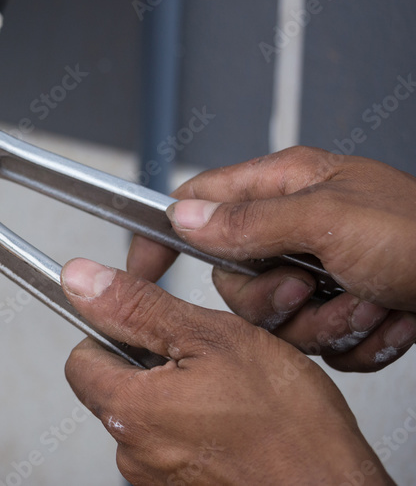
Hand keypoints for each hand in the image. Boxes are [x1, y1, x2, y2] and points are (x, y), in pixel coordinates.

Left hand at [61, 258, 392, 485]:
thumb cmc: (291, 430)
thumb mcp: (215, 338)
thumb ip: (139, 307)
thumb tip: (82, 280)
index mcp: (130, 408)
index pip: (80, 357)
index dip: (112, 333)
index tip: (148, 327)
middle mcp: (132, 451)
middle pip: (113, 387)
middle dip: (148, 365)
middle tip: (202, 359)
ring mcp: (155, 478)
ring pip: (145, 416)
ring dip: (174, 398)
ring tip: (227, 394)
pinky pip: (172, 447)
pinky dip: (195, 430)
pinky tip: (234, 424)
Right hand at [127, 146, 415, 371]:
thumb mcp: (332, 219)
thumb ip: (250, 219)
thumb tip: (186, 217)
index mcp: (287, 184)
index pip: (197, 203)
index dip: (165, 236)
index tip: (144, 269)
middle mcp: (298, 226)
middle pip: (234, 278)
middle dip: (276, 298)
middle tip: (314, 285)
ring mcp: (320, 270)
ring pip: (276, 321)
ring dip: (324, 323)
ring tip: (369, 301)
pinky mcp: (341, 309)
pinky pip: (315, 344)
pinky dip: (352, 342)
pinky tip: (386, 318)